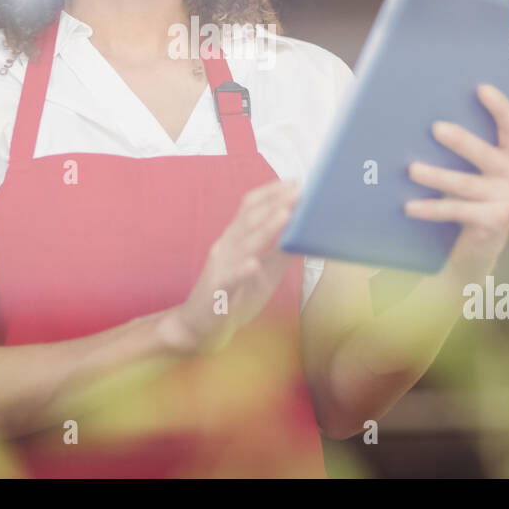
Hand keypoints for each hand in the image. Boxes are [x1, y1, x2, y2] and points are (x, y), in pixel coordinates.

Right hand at [162, 178, 299, 355]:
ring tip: (285, 214)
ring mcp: (220, 267)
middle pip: (249, 219)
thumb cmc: (237, 295)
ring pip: (243, 244)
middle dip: (275, 203)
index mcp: (235, 238)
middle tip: (298, 190)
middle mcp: (226, 246)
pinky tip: (254, 264)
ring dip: (265, 228)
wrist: (201, 327)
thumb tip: (306, 232)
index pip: (250, 207)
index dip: (271, 192)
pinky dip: (242, 270)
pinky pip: (230, 279)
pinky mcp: (217, 291)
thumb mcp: (265, 271)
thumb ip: (281, 251)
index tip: (295, 181)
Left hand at [403, 84, 508, 276]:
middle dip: (461, 140)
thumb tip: (426, 119)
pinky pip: (455, 210)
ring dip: (436, 176)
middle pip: (485, 154)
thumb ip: (466, 147)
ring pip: (465, 184)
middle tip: (435, 128)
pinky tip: (409, 206)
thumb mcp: (477, 167)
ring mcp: (508, 201)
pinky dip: (430, 208)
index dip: (499, 107)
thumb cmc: (473, 192)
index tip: (481, 88)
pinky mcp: (493, 222)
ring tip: (412, 169)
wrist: (483, 242)